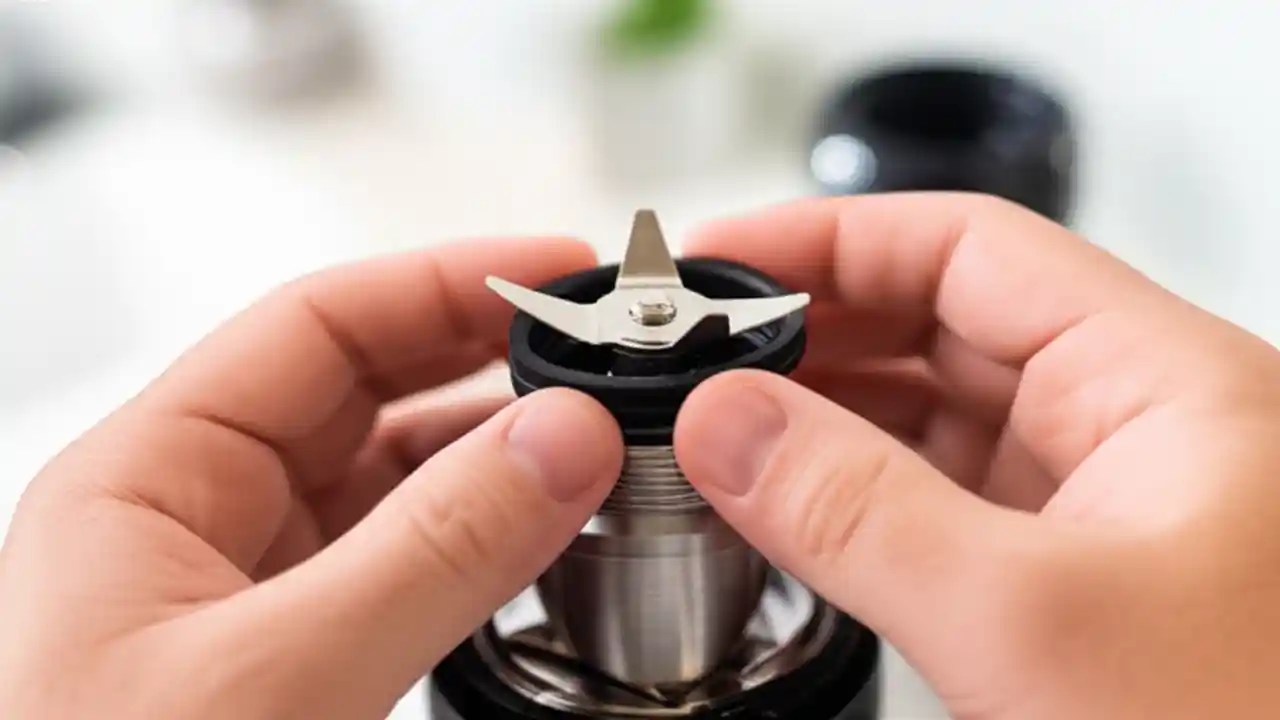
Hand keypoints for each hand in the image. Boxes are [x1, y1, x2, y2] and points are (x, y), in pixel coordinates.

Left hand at [0, 239, 622, 718]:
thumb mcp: (276, 686)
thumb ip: (432, 555)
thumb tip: (564, 441)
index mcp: (148, 485)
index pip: (312, 328)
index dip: (439, 282)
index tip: (555, 273)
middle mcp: (200, 524)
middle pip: (363, 390)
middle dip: (483, 358)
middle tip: (600, 348)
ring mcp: (254, 592)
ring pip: (395, 478)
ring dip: (496, 453)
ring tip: (595, 439)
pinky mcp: (301, 657)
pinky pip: (407, 562)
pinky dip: (484, 539)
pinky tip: (545, 535)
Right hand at [675, 193, 1279, 718]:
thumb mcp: (1028, 627)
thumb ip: (857, 512)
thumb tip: (726, 423)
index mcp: (1165, 387)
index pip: (971, 251)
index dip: (833, 240)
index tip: (721, 262)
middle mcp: (1134, 428)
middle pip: (943, 323)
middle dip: (812, 329)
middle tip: (695, 350)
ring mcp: (1099, 506)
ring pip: (935, 416)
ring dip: (824, 414)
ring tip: (716, 421)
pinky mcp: (1067, 578)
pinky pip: (941, 501)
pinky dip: (854, 493)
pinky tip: (784, 499)